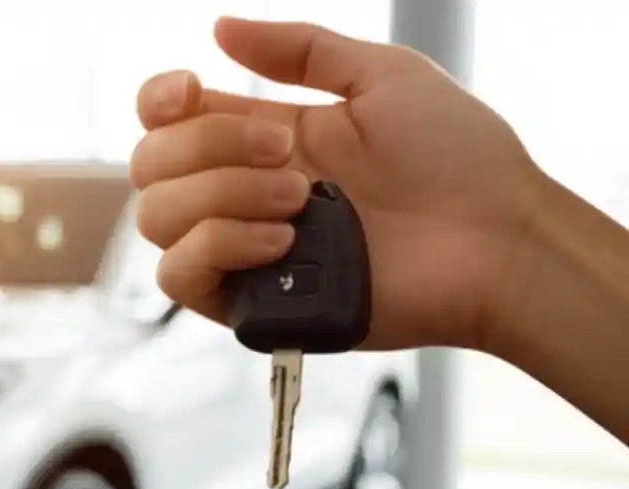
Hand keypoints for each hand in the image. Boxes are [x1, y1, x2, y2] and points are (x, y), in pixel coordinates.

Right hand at [131, 17, 545, 350]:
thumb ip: (300, 49)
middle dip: (207, 146)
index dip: (158, 101)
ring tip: (299, 201)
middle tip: (287, 152)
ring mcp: (240, 251)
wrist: (493, 240)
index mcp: (259, 140)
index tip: (192, 88)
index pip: (164, 122)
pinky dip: (218, 246)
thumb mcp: (382, 77)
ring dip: (221, 195)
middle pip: (151, 166)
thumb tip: (218, 28)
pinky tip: (281, 241)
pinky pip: (179, 278)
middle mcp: (239, 194)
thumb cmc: (457, 159)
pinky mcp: (252, 304)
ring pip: (157, 219)